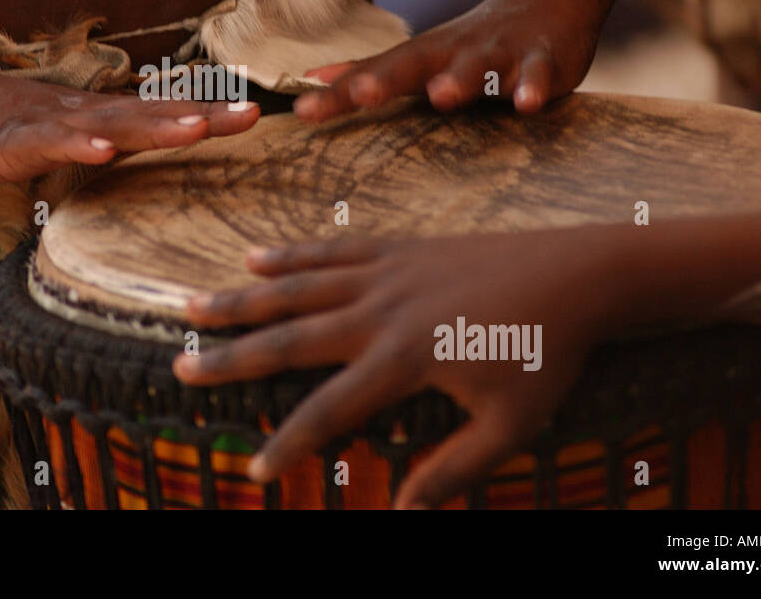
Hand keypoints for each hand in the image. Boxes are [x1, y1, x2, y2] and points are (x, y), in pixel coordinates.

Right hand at [0, 54, 259, 182]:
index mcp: (95, 119)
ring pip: (108, 124)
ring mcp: (46, 125)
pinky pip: (47, 144)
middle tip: (252, 116)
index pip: (160, 116)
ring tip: (196, 129)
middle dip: (201, 116)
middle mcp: (80, 115)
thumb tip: (136, 155)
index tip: (257, 116)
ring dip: (154, 126)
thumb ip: (96, 144)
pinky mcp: (8, 142)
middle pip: (149, 115)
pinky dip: (78, 144)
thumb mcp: (56, 138)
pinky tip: (104, 148)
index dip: (207, 115)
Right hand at [173, 229, 619, 507]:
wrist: (578, 274)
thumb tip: (401, 512)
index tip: (252, 472)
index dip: (288, 445)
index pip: (329, 411)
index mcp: (403, 359)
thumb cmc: (547, 355)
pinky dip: (291, 254)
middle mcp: (380, 312)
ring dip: (241, 300)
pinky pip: (333, 250)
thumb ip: (453, 469)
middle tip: (181, 368)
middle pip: (289, 339)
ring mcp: (386, 273)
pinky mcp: (400, 248)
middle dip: (231, 357)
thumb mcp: (510, 427)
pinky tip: (255, 258)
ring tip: (191, 306)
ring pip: (297, 287)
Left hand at [295, 0, 607, 120]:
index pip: (372, 76)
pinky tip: (526, 103)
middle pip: (414, 65)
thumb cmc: (473, 42)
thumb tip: (311, 80)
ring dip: (459, 81)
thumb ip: (369, 70)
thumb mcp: (420, 56)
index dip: (338, 95)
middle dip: (386, 80)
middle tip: (360, 94)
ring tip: (442, 96)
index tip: (303, 114)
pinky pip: (537, 75)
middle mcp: (453, 52)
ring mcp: (498, 54)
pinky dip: (531, 87)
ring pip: (478, 68)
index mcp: (421, 57)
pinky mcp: (542, 60)